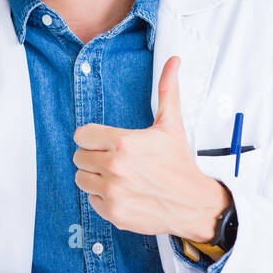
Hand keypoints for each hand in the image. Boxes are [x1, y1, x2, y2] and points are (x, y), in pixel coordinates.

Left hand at [73, 55, 229, 241]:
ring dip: (95, 177)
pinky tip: (123, 192)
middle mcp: (114, 167)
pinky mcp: (112, 212)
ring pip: (81, 178)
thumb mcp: (172, 126)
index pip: (81, 135)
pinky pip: (91, 199)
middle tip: (116, 160)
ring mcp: (112, 192)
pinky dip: (102, 197)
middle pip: (79, 156)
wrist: (194, 203)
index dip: (92, 137)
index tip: (106, 142)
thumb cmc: (180, 163)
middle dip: (94, 156)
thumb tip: (173, 60)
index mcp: (123, 143)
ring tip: (118, 176)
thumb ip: (167, 91)